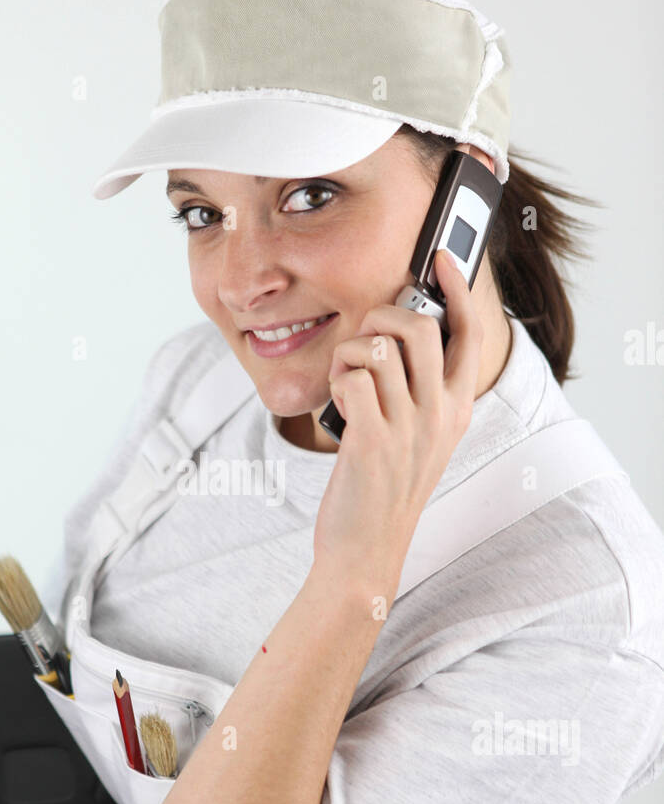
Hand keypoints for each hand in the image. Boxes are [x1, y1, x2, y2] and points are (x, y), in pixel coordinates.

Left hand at [311, 248, 482, 606]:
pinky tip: (337, 407)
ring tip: (346, 384)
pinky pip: (352, 379)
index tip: (442, 255)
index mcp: (456, 410)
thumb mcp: (418, 438)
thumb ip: (417, 391)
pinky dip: (336, 383)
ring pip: (378, 348)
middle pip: (417, 327)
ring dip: (349, 356)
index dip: (457, 288)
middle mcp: (439, 415)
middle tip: (363, 343)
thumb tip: (396, 333)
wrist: (366, 549)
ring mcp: (408, 428)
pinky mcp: (371, 440)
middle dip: (379, 319)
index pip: (467, 334)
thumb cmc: (384, 489)